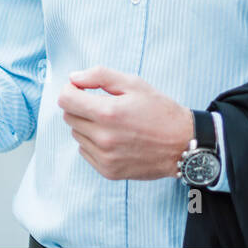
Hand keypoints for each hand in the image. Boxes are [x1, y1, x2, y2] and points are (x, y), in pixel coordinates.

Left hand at [57, 67, 193, 180]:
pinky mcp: (108, 171)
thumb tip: (73, 78)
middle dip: (80, 106)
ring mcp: (105, 157)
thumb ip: (100, 76)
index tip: (80, 88)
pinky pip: (85, 151)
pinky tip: (114, 138)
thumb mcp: (134, 84)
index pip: (65, 99)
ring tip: (112, 123)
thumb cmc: (160, 111)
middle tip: (102, 104)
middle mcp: (103, 138)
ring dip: (87, 125)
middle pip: (69, 116)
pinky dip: (93, 142)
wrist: (183, 145)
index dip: (70, 89)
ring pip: (76, 134)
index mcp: (108, 113)